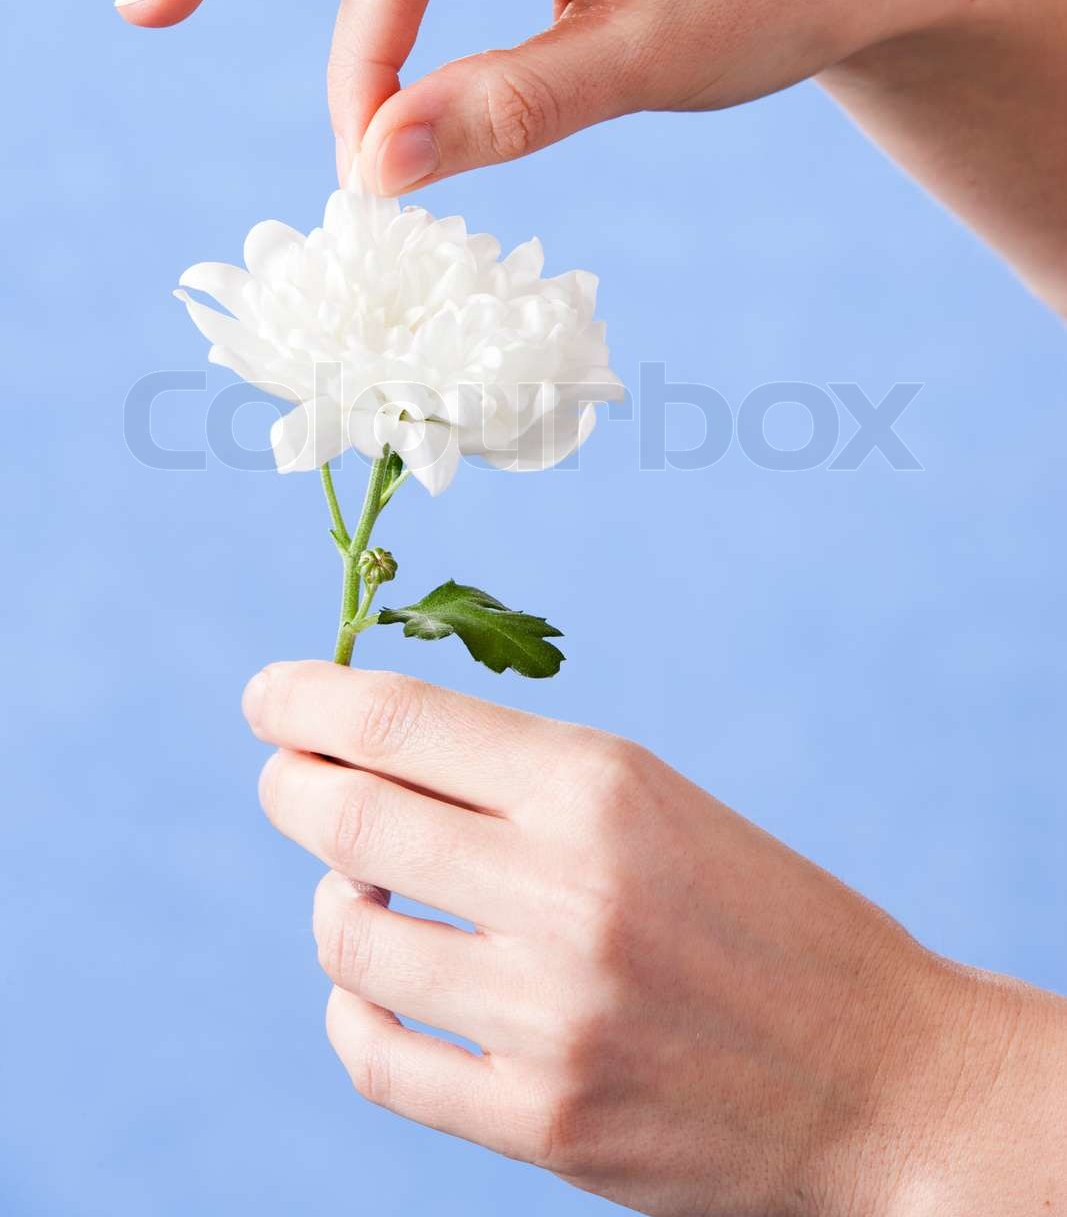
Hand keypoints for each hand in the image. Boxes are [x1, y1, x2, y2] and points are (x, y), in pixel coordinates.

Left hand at [242, 661, 1066, 1215]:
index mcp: (601, 788)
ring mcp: (548, 1015)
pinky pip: (378, 1056)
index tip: (269, 695)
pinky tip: (370, 982)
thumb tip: (368, 754)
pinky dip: (351, 1007)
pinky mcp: (541, 1121)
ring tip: (355, 886)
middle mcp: (566, 891)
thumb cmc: (764, 919)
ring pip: (347, 935)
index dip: (309, 699)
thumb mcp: (656, 805)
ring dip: (327, 897)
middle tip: (286, 778)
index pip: (402, 722)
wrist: (880, 1078)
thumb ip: (518, 781)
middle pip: (351, 818)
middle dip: (292, 785)